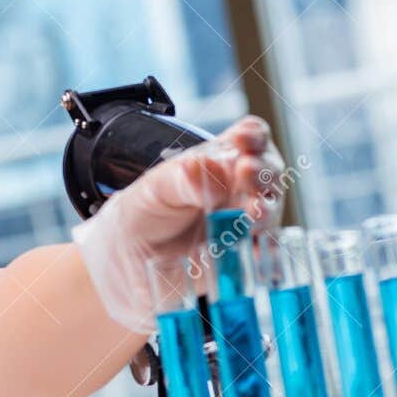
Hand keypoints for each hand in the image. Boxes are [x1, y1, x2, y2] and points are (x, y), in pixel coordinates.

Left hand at [71, 115, 285, 332]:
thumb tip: (216, 170)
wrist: (126, 259)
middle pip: (269, 173)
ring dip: (266, 209)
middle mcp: (241, 190)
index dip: (253, 136)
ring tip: (253, 209)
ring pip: (270, 212)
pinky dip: (264, 250)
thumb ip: (182, 177)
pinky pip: (262, 255)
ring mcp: (245, 224)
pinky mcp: (242, 258)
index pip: (251, 137)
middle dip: (263, 171)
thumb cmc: (144, 213)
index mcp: (223, 161)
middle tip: (247, 172)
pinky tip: (255, 246)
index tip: (243, 139)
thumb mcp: (154, 188)